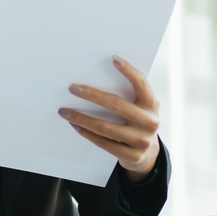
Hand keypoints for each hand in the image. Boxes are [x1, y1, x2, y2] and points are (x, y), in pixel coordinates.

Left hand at [58, 56, 160, 181]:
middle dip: (92, 95)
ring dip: (81, 118)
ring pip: (105, 127)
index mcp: (151, 105)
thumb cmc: (138, 123)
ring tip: (65, 111)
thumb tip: (98, 76)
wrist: (148, 154)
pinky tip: (75, 126)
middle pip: (117, 105)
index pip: (141, 84)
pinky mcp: (131, 156)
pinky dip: (87, 133)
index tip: (113, 59)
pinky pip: (103, 143)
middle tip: (73, 88)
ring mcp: (141, 141)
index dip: (129, 71)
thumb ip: (130, 95)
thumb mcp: (141, 108)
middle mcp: (149, 122)